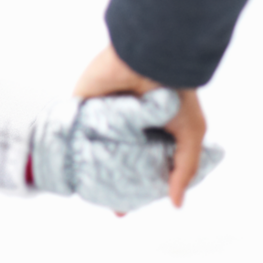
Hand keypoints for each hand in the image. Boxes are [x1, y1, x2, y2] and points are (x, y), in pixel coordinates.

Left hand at [74, 45, 207, 207]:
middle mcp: (130, 120)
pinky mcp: (84, 103)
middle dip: (115, 179)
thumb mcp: (190, 132)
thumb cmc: (174, 91)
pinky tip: (71, 165)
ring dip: (92, 166)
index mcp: (156, 125)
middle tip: (114, 204)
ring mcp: (106, 112)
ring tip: (91, 192)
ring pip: (95, 146)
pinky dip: (72, 143)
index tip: (134, 203)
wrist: (145, 58)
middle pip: (118, 156)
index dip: (142, 182)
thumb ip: (184, 169)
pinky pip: (74, 128)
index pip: (147, 160)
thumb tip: (176, 203)